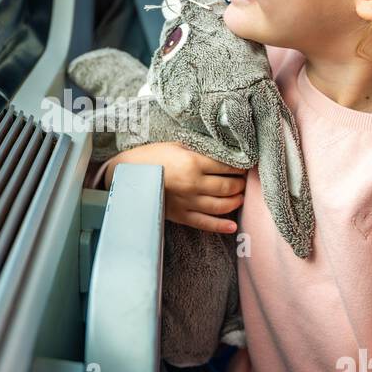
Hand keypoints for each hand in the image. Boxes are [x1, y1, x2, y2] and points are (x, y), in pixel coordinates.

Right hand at [103, 142, 246, 232]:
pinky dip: (221, 226)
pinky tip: (233, 226)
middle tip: (244, 180)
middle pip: (228, 186)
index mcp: (193, 163)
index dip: (239, 166)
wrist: (127, 176)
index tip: (244, 165)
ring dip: (235, 201)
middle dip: (240, 184)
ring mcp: (188, 202)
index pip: (227, 166)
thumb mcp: (177, 145)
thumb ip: (200, 151)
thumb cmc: (152, 156)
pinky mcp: (181, 216)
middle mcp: (193, 184)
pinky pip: (205, 224)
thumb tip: (225, 154)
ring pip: (221, 205)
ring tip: (239, 196)